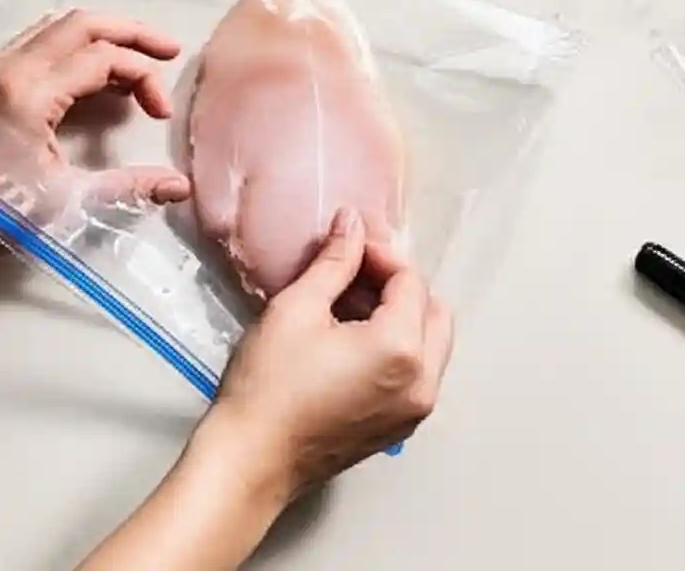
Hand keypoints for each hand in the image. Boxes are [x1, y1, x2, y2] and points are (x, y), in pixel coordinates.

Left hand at [0, 10, 190, 223]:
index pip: (102, 58)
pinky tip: (93, 74)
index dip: (144, 77)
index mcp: (29, 94)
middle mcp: (8, 68)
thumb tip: (179, 186)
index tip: (160, 114)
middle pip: (81, 24)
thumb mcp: (67, 202)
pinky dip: (74, 47)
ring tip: (135, 60)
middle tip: (168, 51)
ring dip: (102, 36)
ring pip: (57, 26)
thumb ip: (127, 186)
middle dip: (131, 33)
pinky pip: (38, 42)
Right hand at [201, 206, 454, 499]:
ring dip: (402, 316)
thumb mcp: (296, 309)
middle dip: (399, 284)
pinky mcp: (401, 426)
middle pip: (432, 310)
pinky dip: (399, 348)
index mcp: (401, 348)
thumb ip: (335, 262)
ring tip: (350, 306)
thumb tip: (352, 223)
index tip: (349, 244)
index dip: (380, 254)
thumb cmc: (267, 387)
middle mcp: (422, 381)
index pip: (409, 281)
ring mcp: (416, 409)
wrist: (251, 460)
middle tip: (355, 274)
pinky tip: (354, 341)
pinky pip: (418, 373)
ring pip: (431, 342)